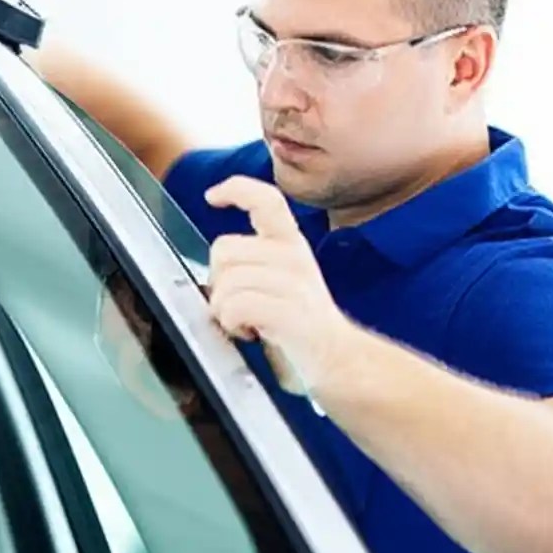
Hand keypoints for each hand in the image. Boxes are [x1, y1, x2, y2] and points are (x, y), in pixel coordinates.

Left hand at [203, 176, 354, 394]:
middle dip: (218, 282)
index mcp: (291, 245)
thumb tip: (213, 271)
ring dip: (225, 310)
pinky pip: (234, 306)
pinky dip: (233, 324)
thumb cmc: (301, 326)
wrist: (340, 362)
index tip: (212, 196)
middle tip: (239, 305)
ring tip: (249, 322)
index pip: (266, 199)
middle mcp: (294, 256)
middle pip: (223, 249)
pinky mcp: (289, 311)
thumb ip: (253, 266)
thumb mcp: (281, 282)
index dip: (235, 189)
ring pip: (226, 282)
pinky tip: (251, 333)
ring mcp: (294, 283)